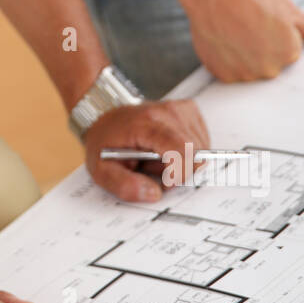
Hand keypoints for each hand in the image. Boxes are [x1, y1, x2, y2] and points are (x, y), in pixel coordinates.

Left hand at [84, 99, 209, 203]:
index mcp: (144, 123)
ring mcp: (179, 108)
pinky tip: (167, 148)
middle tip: (151, 167)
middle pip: (193, 151)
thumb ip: (124, 185)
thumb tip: (154, 194)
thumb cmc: (105, 143)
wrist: (105, 120)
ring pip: (199, 148)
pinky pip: (201, 141)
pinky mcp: (188, 110)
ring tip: (156, 156)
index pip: (179, 148)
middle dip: (177, 169)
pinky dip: (187, 151)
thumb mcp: (102, 170)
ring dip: (182, 160)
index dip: (179, 172)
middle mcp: (165, 111)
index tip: (166, 183)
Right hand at [188, 0, 303, 82]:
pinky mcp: (226, 76)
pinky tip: (224, 42)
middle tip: (248, 29)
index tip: (264, 26)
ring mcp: (247, 75)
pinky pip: (230, 72)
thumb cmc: (249, 0)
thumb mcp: (286, 6)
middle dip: (261, 49)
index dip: (276, 36)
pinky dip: (227, 61)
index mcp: (290, 53)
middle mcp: (271, 69)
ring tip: (234, 34)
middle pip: (269, 63)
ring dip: (244, 57)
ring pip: (249, 70)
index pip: (288, 51)